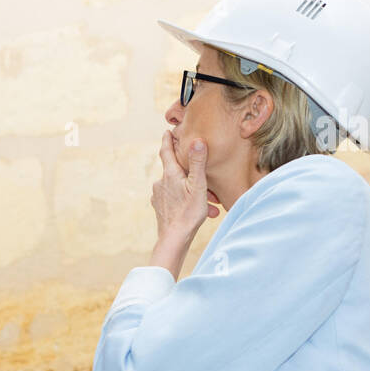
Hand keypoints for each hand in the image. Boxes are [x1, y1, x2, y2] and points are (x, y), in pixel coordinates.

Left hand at [151, 131, 218, 245]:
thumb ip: (198, 163)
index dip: (168, 140)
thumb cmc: (188, 213)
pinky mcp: (160, 206)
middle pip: (177, 171)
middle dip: (192, 174)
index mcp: (170, 174)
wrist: (174, 239)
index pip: (166, 151)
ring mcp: (159, 195)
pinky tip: (200, 210)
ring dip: (195, 192)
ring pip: (179, 187)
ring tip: (210, 204)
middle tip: (208, 184)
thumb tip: (197, 141)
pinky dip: (188, 201)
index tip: (167, 131)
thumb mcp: (198, 185)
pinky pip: (176, 198)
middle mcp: (161, 182)